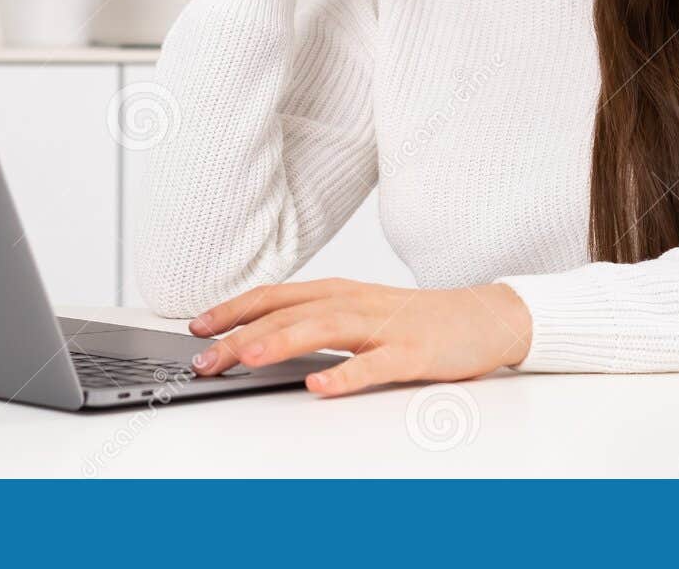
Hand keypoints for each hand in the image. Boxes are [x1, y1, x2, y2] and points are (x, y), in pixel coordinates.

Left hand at [187, 279, 532, 396]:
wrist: (482, 317)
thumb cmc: (414, 320)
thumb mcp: (358, 313)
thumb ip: (314, 321)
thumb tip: (259, 338)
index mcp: (337, 292)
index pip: (274, 296)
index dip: (233, 309)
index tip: (196, 328)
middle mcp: (354, 302)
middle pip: (289, 313)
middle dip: (241, 334)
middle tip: (204, 358)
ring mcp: (384, 326)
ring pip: (324, 328)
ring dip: (282, 342)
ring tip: (246, 358)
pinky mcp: (412, 352)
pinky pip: (375, 364)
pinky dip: (345, 374)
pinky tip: (319, 386)